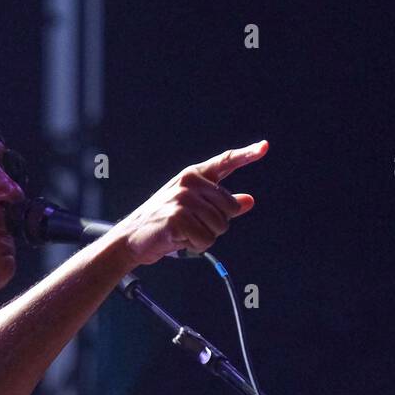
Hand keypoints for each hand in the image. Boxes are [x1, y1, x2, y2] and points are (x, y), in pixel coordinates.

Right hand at [109, 141, 267, 266]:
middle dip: (216, 224)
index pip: (224, 162)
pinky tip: (178, 240)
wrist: (130, 239)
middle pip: (229, 208)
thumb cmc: (161, 224)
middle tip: (192, 226)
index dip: (246, 155)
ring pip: (219, 226)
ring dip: (204, 237)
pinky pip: (205, 239)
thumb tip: (249, 201)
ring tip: (183, 233)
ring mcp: (183, 199)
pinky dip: (195, 246)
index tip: (265, 147)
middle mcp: (189, 183)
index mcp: (193, 176)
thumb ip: (220, 204)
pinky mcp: (178, 218)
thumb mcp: (192, 209)